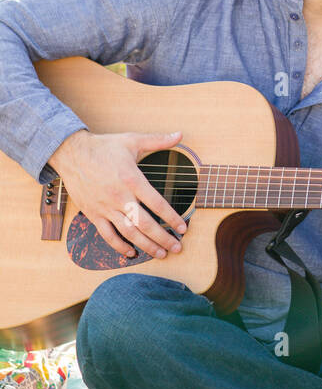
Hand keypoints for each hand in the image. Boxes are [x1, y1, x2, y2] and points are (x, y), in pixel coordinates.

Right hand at [50, 129, 188, 259]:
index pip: (157, 204)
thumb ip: (158, 140)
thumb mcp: (132, 140)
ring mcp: (106, 208)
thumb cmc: (104, 147)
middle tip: (177, 247)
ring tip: (160, 253)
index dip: (172, 218)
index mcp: (132, 180)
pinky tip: (131, 253)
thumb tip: (180, 134)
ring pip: (128, 233)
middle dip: (163, 238)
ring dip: (146, 246)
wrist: (72, 153)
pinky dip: (119, 247)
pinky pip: (107, 235)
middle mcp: (120, 197)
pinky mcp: (93, 214)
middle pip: (145, 224)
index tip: (183, 228)